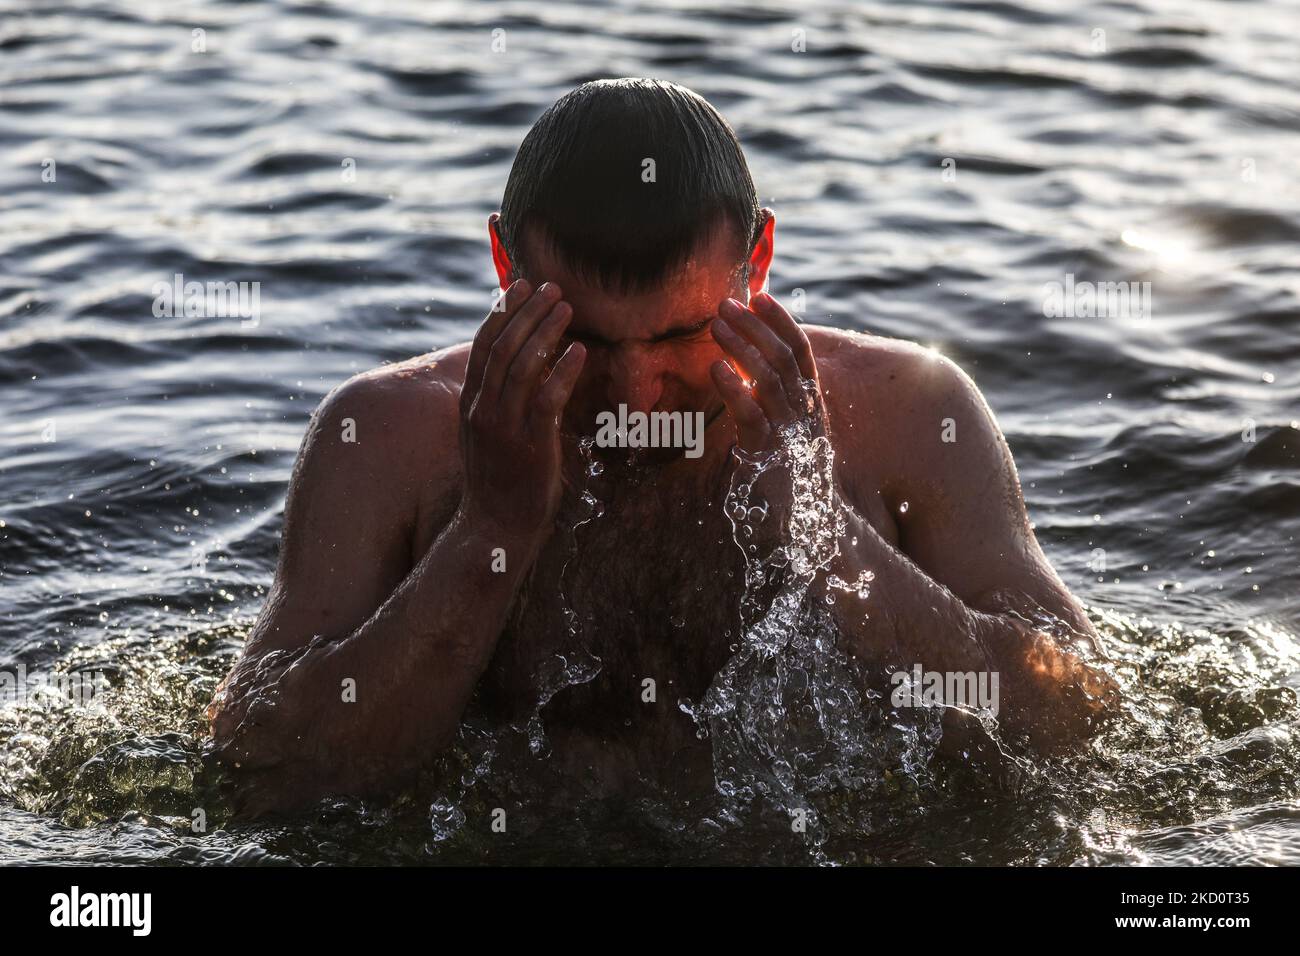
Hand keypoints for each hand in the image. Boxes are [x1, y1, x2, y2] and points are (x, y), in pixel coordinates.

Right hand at [458, 279, 585, 537]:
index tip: (520, 287)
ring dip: (546, 332)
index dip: (502, 312)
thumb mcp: (487, 434)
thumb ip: (497, 401)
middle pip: (502, 347)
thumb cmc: (498, 481)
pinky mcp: (530, 444)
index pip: (483, 345)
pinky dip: (562, 371)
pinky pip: (547, 398)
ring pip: (522, 366)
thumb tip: (519, 366)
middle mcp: (482, 410)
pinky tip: (578, 352)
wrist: (494, 528)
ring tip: (566, 308)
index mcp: (470, 404)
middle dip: (527, 312)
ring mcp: (504, 427)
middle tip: (551, 288)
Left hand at [709, 292, 824, 451]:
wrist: (799, 518)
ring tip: (716, 326)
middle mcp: (804, 411)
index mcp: (811, 399)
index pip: (801, 350)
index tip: (758, 296)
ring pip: (768, 379)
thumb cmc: (785, 465)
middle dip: (754, 327)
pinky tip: (715, 368)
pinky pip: (752, 415)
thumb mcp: (786, 423)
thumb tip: (750, 353)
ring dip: (741, 348)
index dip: (780, 321)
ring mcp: (788, 431)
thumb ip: (774, 390)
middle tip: (725, 305)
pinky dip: (734, 389)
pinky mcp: (768, 453)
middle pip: (783, 357)